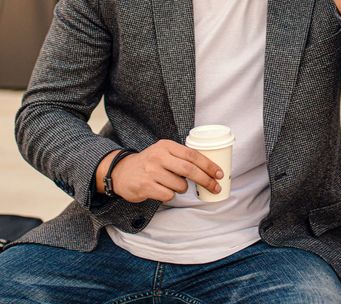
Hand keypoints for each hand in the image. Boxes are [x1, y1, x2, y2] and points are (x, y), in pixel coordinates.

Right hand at [97, 140, 222, 202]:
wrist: (121, 172)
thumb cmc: (149, 163)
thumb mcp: (164, 152)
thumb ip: (182, 157)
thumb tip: (209, 168)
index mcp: (166, 146)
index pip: (192, 154)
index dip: (208, 165)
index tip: (219, 174)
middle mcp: (158, 157)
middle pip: (189, 170)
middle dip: (206, 180)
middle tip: (215, 187)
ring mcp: (151, 172)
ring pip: (180, 185)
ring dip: (183, 188)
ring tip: (173, 184)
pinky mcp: (145, 186)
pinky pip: (168, 195)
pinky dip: (170, 195)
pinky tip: (162, 190)